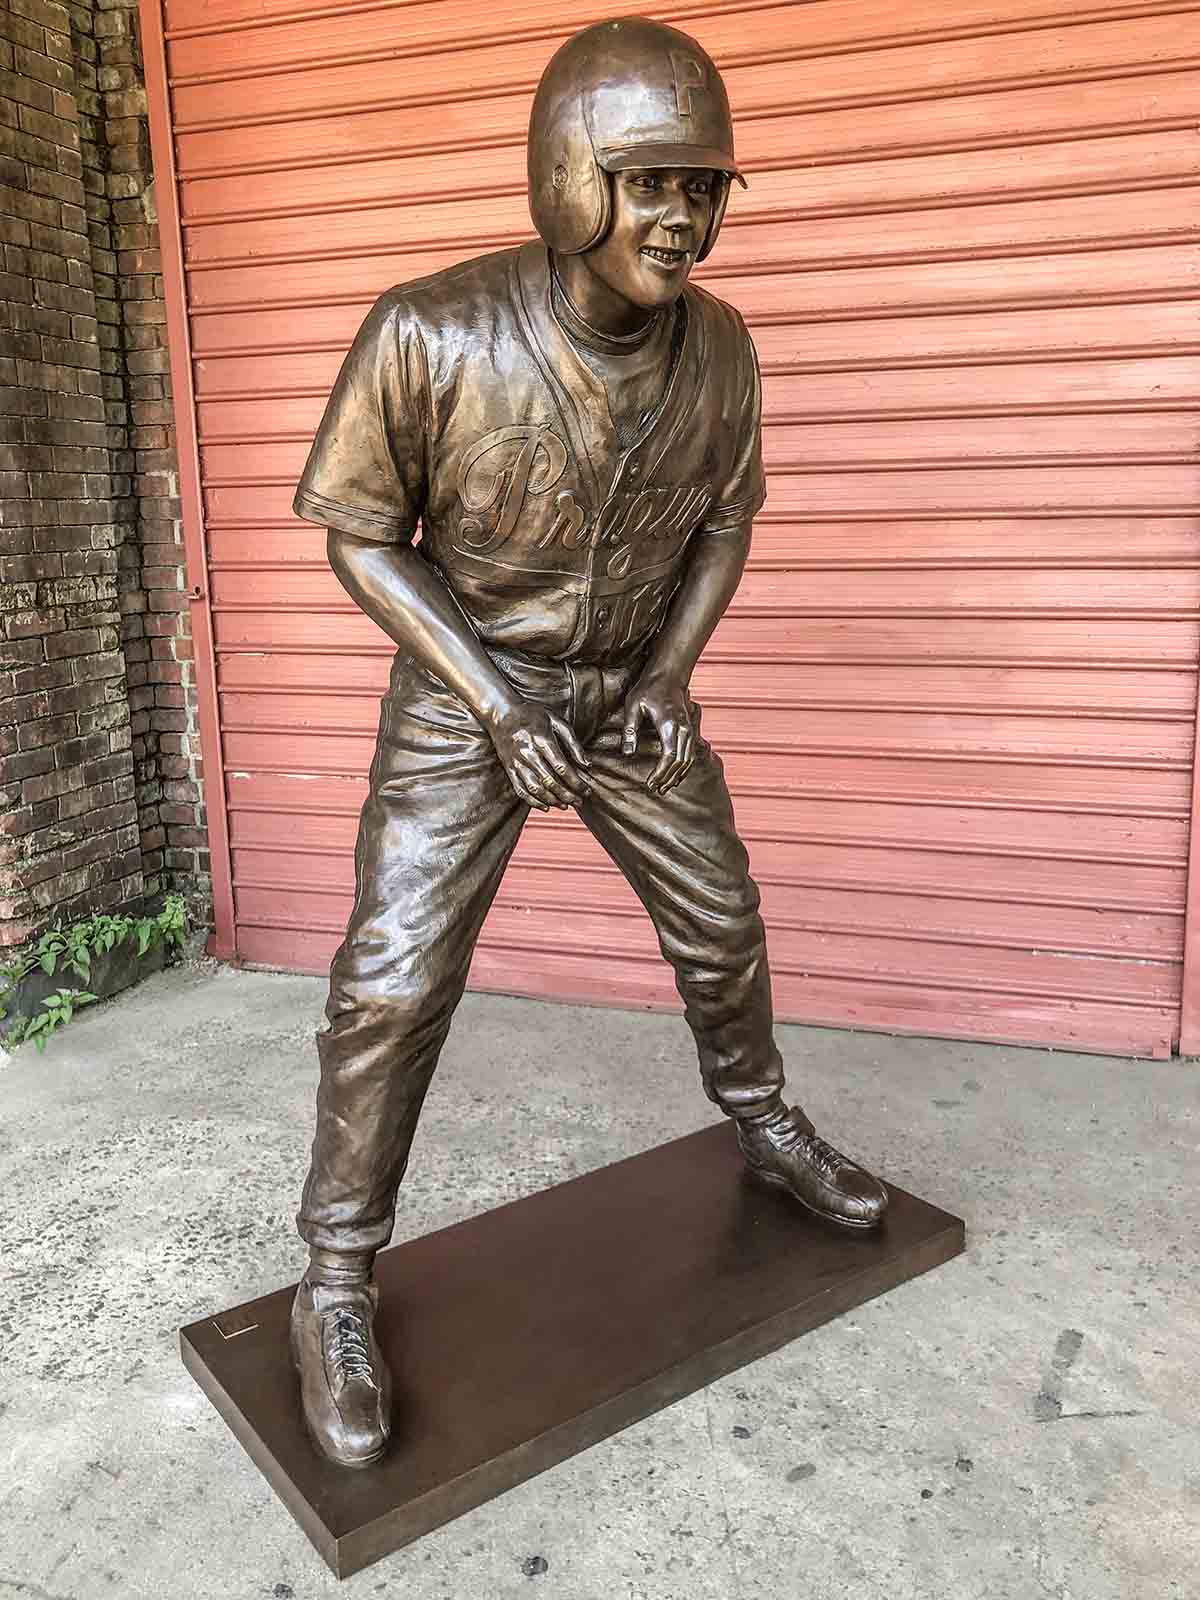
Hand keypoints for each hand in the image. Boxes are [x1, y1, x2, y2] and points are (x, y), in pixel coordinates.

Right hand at [487, 699, 591, 810]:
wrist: (500, 712)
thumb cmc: (532, 714)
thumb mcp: (556, 721)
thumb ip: (573, 743)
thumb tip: (587, 765)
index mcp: (541, 739)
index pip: (562, 768)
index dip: (576, 783)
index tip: (586, 790)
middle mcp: (528, 753)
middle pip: (550, 781)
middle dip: (568, 795)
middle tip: (580, 801)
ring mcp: (516, 762)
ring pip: (535, 789)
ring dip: (553, 801)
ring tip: (566, 805)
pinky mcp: (509, 769)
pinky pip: (520, 790)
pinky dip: (533, 802)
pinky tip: (546, 806)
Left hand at [622, 671, 696, 793]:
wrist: (669, 674)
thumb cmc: (648, 688)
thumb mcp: (633, 706)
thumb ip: (630, 730)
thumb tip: (628, 754)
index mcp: (669, 725)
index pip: (669, 756)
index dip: (661, 773)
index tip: (650, 784)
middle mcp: (683, 729)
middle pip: (680, 761)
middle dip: (668, 778)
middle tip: (655, 790)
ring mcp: (689, 729)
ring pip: (688, 759)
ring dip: (677, 775)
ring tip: (664, 788)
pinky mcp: (690, 729)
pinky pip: (691, 754)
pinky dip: (684, 767)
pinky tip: (675, 776)